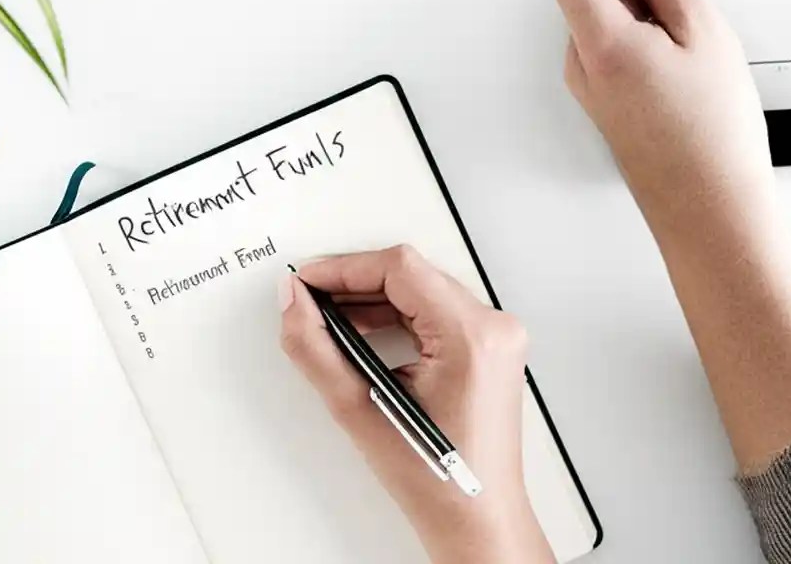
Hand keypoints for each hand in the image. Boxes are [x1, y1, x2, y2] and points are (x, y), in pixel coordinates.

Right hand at [279, 246, 553, 563]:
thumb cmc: (439, 480)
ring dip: (373, 300)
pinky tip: (363, 333)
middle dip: (354, 283)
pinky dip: (396, 317)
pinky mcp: (489, 349)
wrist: (476, 521)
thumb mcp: (360, 410)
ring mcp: (496, 338)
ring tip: (330, 318)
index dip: (344, 268)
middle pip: (411, 275)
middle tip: (310, 299)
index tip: (308, 280)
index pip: (400, 269)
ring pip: (422, 291)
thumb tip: (294, 303)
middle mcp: (494, 328)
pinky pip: (436, 313)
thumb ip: (316, 348)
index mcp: (473, 336)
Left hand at [545, 0, 774, 238]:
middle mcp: (581, 67)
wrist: (712, 213)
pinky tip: (685, 77)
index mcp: (599, 45)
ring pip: (607, 23)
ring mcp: (589, 90)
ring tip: (693, 56)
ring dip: (647, 18)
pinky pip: (615, 53)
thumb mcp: (701, 28)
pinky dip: (647, 46)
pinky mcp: (603, 105)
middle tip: (686, 9)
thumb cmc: (714, 136)